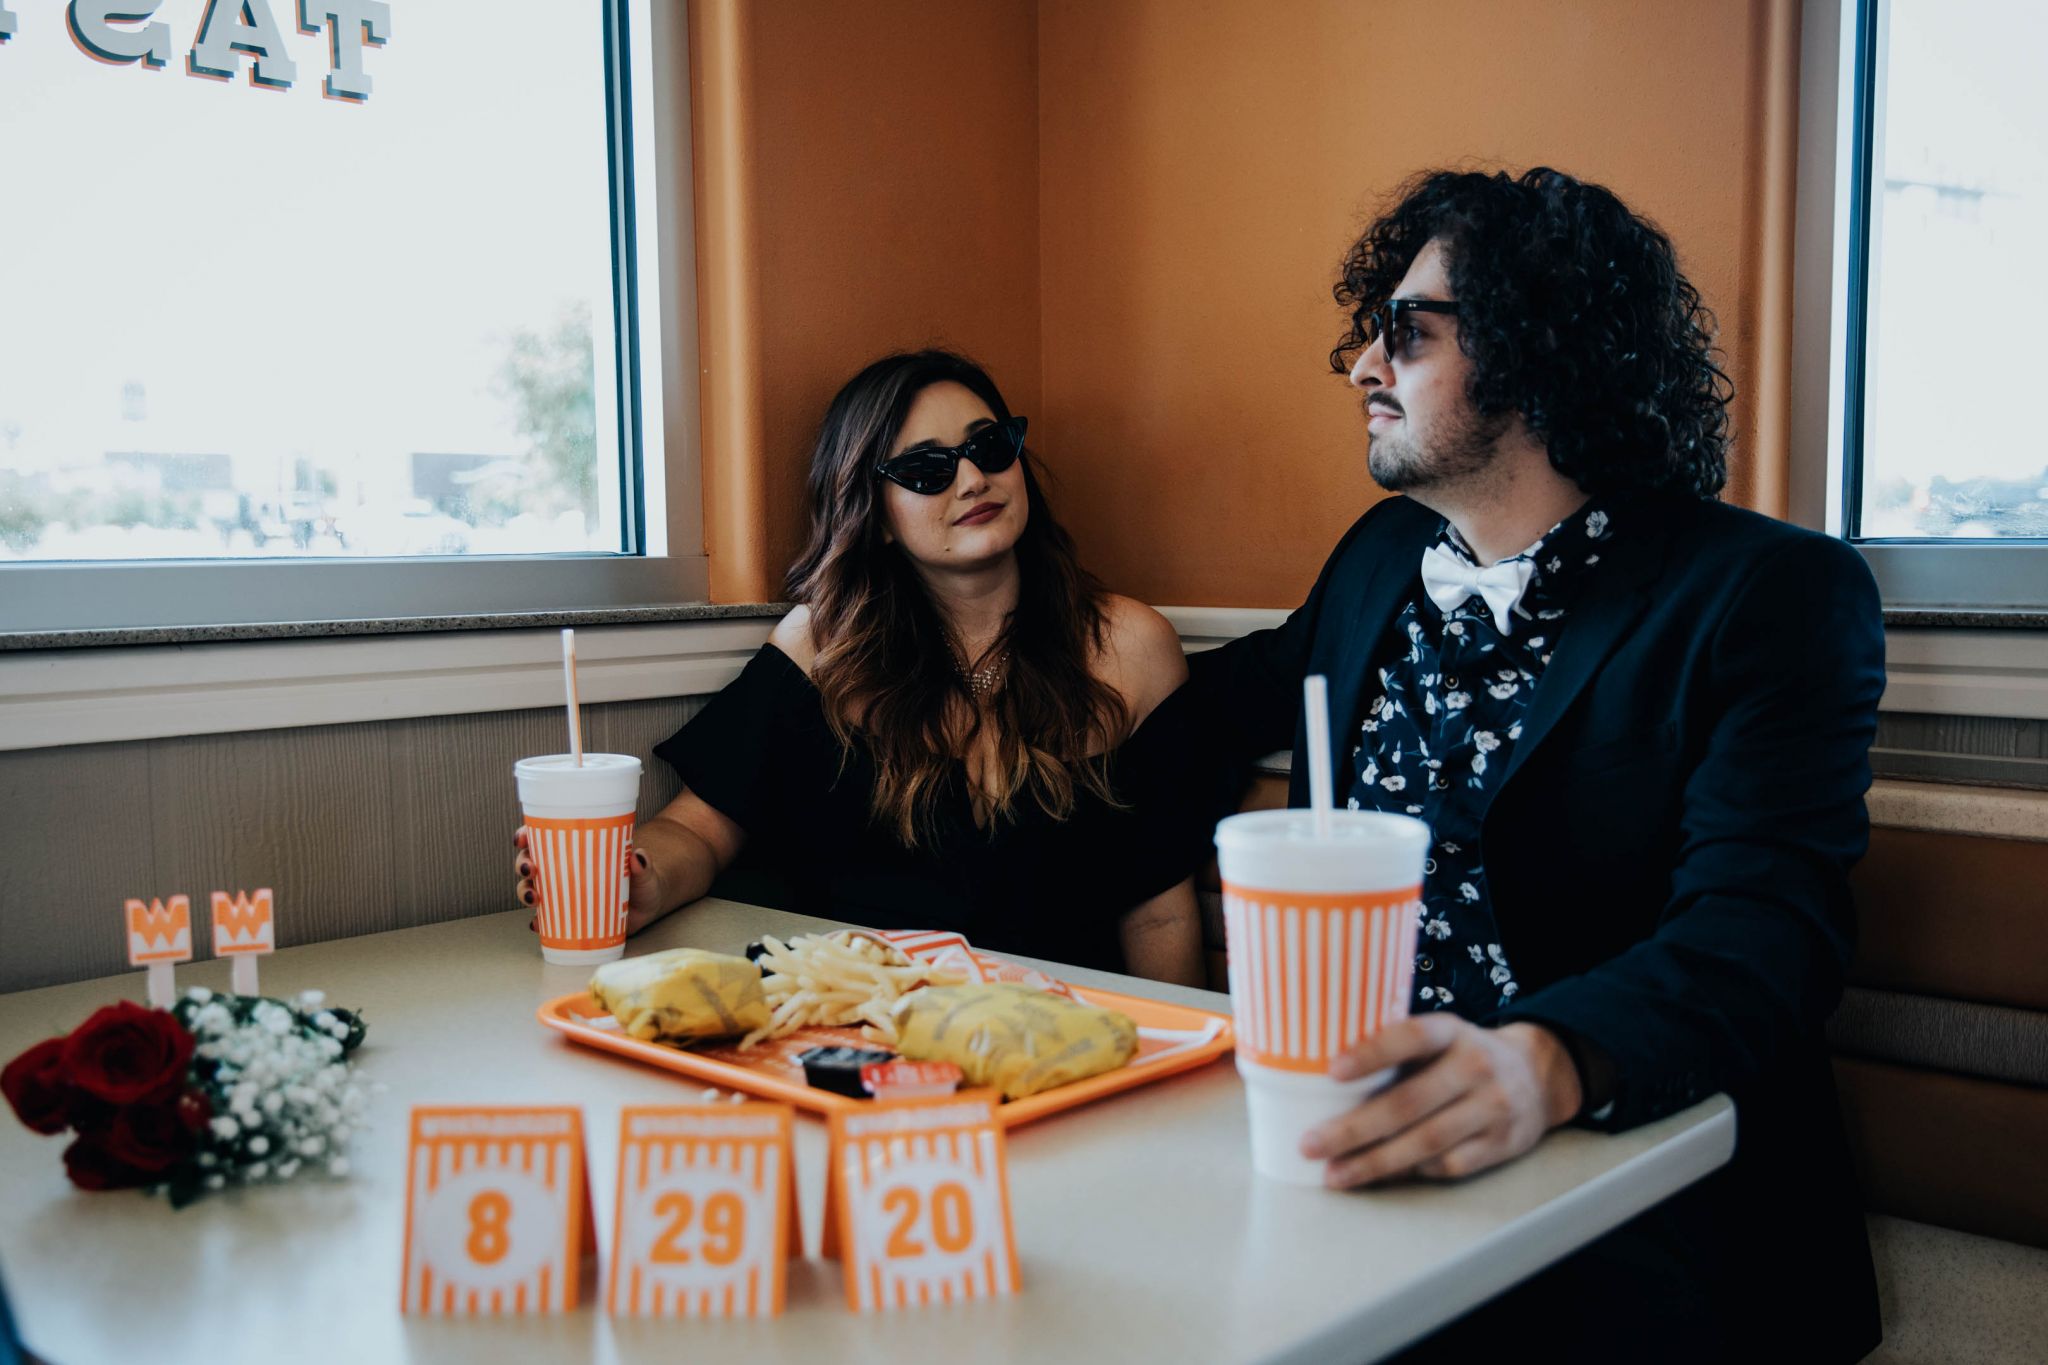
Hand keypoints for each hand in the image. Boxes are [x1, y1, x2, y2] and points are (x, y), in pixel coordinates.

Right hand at [513, 825, 670, 935]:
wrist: (648, 903)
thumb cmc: (641, 879)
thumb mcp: (644, 871)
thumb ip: (643, 866)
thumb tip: (638, 857)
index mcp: (576, 849)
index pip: (543, 837)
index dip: (526, 836)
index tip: (523, 838)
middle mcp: (564, 870)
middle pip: (531, 863)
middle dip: (523, 864)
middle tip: (530, 869)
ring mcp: (565, 893)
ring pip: (533, 889)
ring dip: (525, 892)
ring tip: (534, 898)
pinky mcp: (569, 916)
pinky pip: (546, 919)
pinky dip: (538, 921)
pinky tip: (537, 923)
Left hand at [1301, 1016, 1581, 1187]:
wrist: (1538, 1075)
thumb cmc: (1463, 1055)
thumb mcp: (1440, 1036)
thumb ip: (1397, 1049)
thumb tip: (1321, 1075)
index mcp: (1451, 1031)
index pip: (1411, 1037)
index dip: (1372, 1053)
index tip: (1332, 1071)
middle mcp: (1474, 1067)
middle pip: (1409, 1103)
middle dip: (1354, 1128)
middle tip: (1311, 1144)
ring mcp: (1491, 1108)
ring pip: (1425, 1142)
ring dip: (1375, 1162)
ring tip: (1335, 1173)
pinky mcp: (1500, 1144)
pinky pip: (1446, 1164)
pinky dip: (1409, 1172)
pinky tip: (1377, 1175)